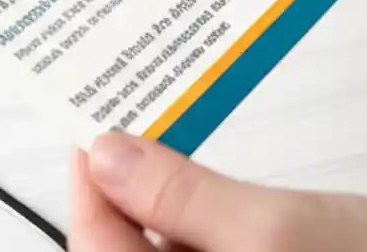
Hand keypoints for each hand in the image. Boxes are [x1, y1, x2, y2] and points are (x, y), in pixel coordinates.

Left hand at [70, 133, 366, 251]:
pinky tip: (210, 193)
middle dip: (126, 191)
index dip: (87, 186)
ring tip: (169, 149)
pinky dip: (204, 225)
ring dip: (166, 205)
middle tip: (129, 127)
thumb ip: (184, 197)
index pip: (97, 248)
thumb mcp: (279, 231)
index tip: (91, 131)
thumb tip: (111, 158)